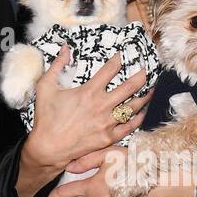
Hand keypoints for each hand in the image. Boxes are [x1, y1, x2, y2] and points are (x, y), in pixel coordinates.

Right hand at [22, 47, 153, 172]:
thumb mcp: (46, 87)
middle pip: (130, 86)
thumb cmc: (46, 118)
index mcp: (89, 91)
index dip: (118, 60)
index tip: (121, 55)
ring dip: (145, 96)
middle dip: (141, 75)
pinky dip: (138, 118)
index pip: (110, 69)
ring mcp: (107, 122)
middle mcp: (102, 105)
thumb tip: (65, 48)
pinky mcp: (108, 137)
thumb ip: (57, 65)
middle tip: (145, 70)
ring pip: (134, 106)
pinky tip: (142, 112)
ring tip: (151, 89)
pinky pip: (129, 126)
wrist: (48, 148)